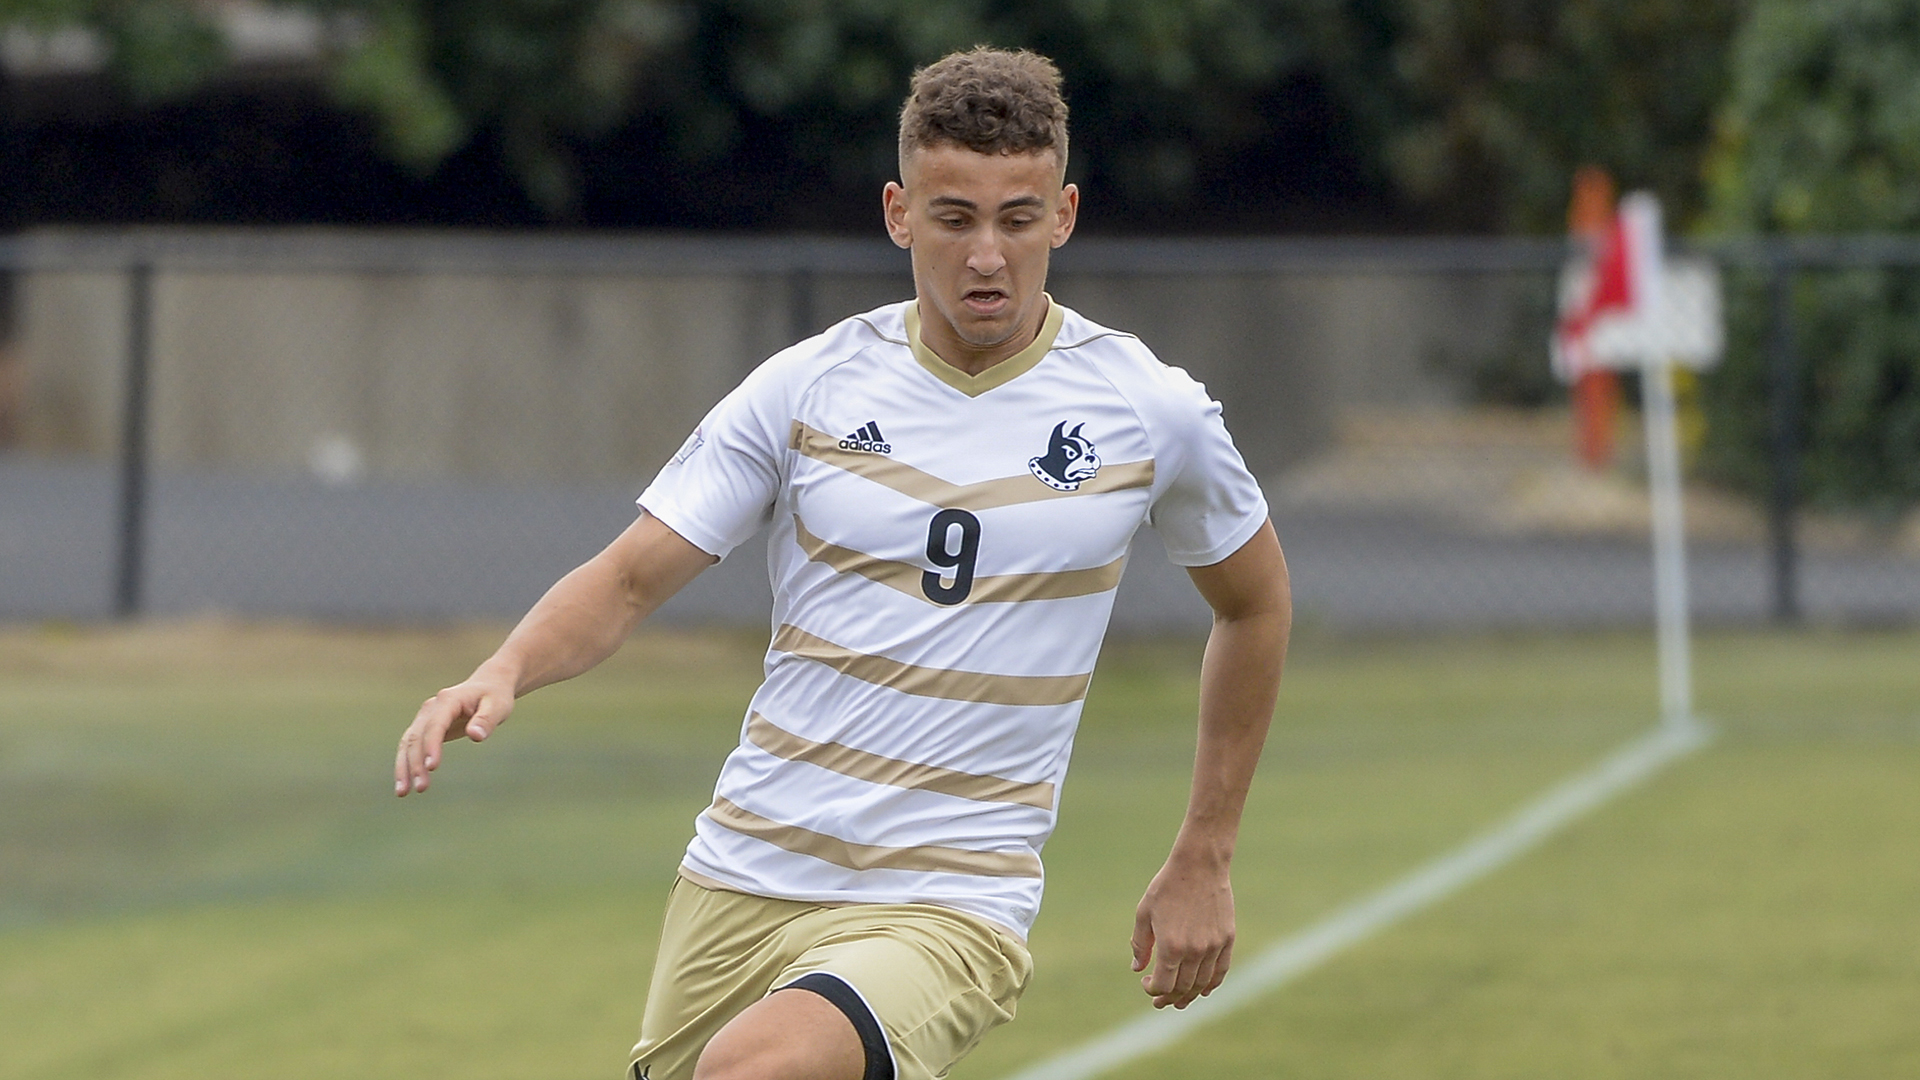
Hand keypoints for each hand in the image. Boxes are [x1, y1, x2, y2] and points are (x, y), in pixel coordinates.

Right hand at [394, 674, 515, 795]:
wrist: (488, 684)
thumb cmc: (495, 696)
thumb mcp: (498, 706)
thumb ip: (486, 720)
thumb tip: (475, 735)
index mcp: (449, 700)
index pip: (436, 725)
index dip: (432, 746)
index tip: (431, 768)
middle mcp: (432, 707)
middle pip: (418, 736)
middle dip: (416, 763)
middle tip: (421, 788)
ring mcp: (426, 716)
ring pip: (408, 743)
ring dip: (404, 767)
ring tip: (404, 793)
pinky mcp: (425, 727)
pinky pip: (410, 746)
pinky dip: (405, 764)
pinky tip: (405, 784)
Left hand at [1130, 854, 1234, 1008]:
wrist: (1199, 866)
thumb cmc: (1167, 886)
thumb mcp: (1145, 913)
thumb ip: (1140, 944)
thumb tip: (1137, 969)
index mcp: (1170, 946)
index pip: (1162, 984)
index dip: (1152, 990)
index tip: (1145, 982)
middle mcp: (1194, 951)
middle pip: (1182, 988)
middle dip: (1168, 999)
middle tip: (1159, 1003)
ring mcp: (1213, 946)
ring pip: (1202, 984)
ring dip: (1189, 996)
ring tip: (1179, 1001)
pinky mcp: (1227, 939)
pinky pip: (1220, 971)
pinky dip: (1211, 984)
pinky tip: (1202, 990)